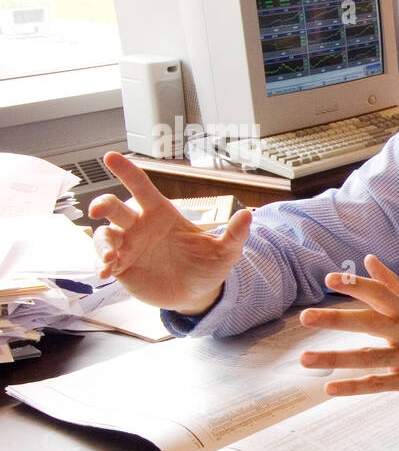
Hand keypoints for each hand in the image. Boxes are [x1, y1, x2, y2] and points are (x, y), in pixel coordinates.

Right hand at [88, 152, 251, 313]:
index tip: (111, 158)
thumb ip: (235, 233)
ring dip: (102, 243)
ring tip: (111, 258)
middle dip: (103, 204)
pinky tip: (105, 272)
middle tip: (98, 209)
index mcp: (161, 213)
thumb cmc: (207, 265)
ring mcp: (129, 245)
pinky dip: (101, 264)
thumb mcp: (224, 251)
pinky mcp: (122, 266)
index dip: (127, 172)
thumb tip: (247, 214)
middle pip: (116, 208)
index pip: (142, 187)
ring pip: (105, 234)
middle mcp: (140, 226)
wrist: (197, 293)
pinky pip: (103, 260)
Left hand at [298, 254, 398, 405]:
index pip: (380, 294)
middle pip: (371, 323)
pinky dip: (355, 387)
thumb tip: (368, 258)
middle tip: (305, 317)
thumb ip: (391, 285)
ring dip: (336, 359)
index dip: (356, 286)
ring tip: (305, 359)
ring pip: (369, 357)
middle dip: (338, 320)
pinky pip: (379, 384)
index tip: (329, 279)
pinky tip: (330, 388)